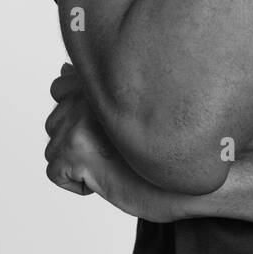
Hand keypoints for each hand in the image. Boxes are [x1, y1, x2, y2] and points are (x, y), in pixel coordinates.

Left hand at [44, 63, 183, 222]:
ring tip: (114, 161)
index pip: (60, 86)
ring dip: (78, 160)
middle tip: (112, 149)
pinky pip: (56, 173)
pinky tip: (107, 177)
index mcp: (102, 76)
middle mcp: (88, 91)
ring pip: (53, 148)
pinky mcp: (75, 150)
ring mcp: (80, 120)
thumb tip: (64, 70)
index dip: (77, 113)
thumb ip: (100, 86)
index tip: (102, 130)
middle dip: (76, 139)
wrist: (199, 173)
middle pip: (54, 121)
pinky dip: (78, 183)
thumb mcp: (135, 103)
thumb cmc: (172, 140)